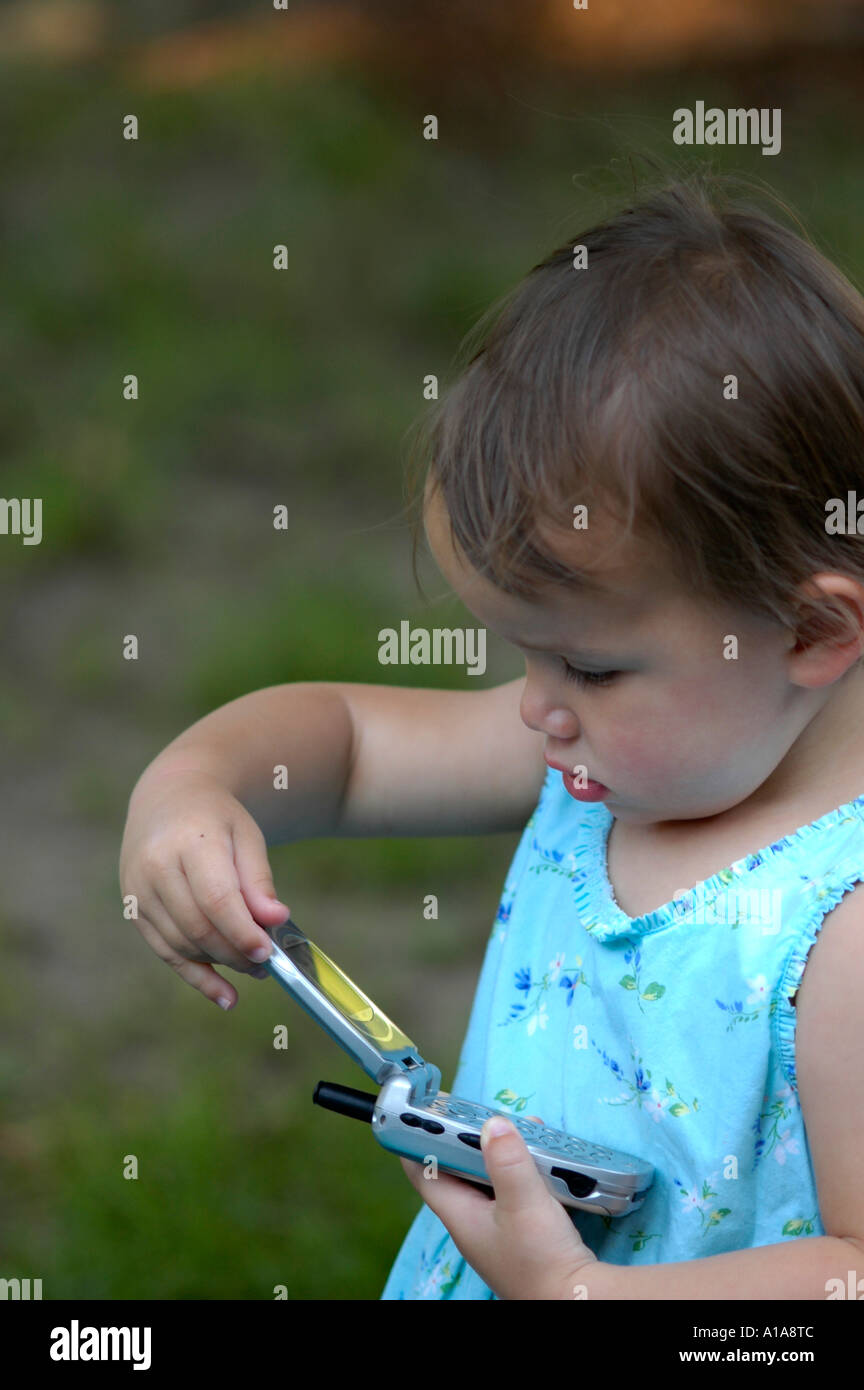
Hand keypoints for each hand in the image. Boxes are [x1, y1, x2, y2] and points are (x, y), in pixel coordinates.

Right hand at [119, 767, 290, 1008]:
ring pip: (182, 944)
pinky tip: (226, 996)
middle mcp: (154, 867)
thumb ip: (259, 879)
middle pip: (198, 926)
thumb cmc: (216, 819)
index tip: (268, 952)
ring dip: (221, 964)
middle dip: (236, 952)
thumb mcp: (246, 836)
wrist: (168, 799)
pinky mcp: (134, 910)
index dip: (242, 932)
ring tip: (255, 969)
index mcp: (188, 841)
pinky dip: (197, 977)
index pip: (215, 899)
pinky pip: (166, 953)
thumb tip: (275, 920)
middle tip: (268, 964)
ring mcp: (138, 891)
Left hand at [399, 1113, 599, 1299]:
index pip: (422, 1173)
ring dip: (498, 1153)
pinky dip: (519, 1170)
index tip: (426, 1111)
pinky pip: (510, 1191)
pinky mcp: (519, 1233)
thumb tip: (492, 1123)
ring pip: (486, 1180)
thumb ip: (507, 1160)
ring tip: (519, 1129)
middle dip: (467, 1139)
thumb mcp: (524, 1202)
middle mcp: (471, 1223)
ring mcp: (495, 1230)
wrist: (575, 1300)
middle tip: (482, 1114)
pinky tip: (539, 1159)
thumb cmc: (542, 1258)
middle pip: (456, 1171)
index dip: (418, 1141)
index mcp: (459, 1216)